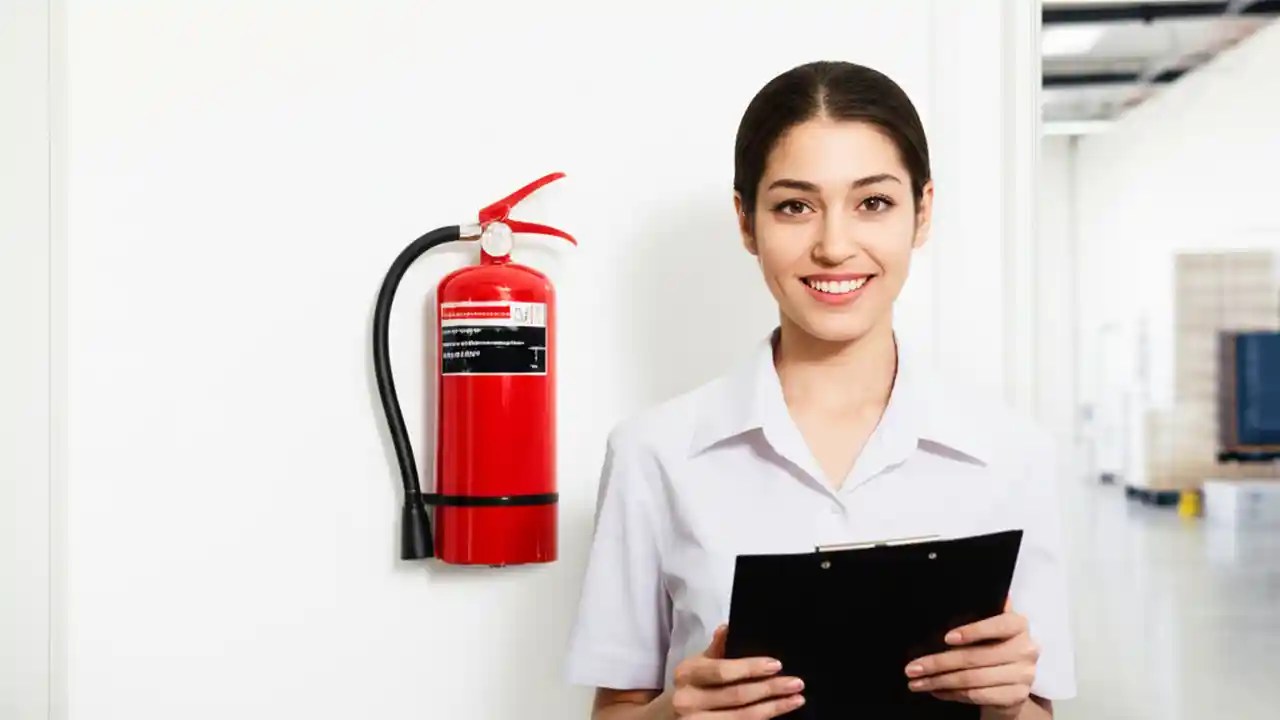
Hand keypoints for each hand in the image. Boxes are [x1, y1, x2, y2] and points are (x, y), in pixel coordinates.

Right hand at [669, 625, 805, 717]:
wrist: (663, 719)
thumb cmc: (688, 688)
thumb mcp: (695, 666)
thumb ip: (714, 649)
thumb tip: (728, 627)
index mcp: (686, 674)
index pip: (722, 671)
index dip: (750, 668)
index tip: (777, 665)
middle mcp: (687, 700)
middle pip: (736, 696)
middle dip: (770, 689)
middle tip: (796, 683)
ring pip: (742, 717)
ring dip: (773, 708)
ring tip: (796, 699)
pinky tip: (777, 712)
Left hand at [904, 600, 1039, 718]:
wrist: (1012, 680)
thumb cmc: (992, 645)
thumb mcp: (989, 627)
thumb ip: (978, 613)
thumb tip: (943, 599)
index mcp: (1018, 625)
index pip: (999, 625)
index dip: (973, 631)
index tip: (946, 638)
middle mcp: (1026, 649)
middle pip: (975, 657)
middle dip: (938, 663)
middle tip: (912, 668)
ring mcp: (1023, 675)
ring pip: (972, 679)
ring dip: (939, 682)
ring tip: (917, 682)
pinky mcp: (1016, 696)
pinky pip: (977, 696)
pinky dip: (951, 694)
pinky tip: (935, 691)